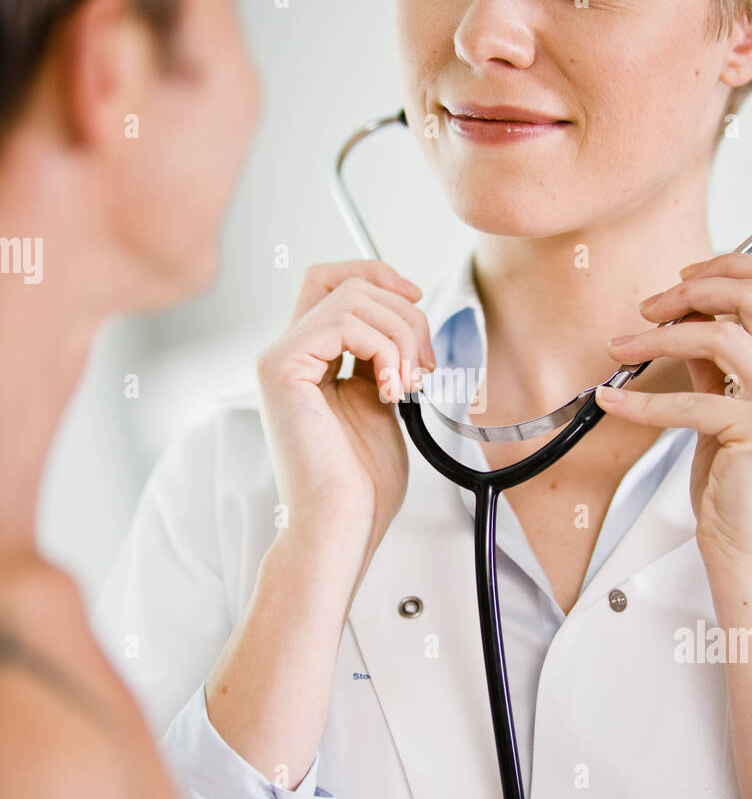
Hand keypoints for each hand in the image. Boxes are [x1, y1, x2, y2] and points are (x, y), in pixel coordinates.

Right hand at [255, 260, 435, 563]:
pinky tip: (390, 390)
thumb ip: (384, 357)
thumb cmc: (360, 483)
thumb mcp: (381, 401)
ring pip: (353, 298)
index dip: (377, 276)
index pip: (332, 281)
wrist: (341, 522)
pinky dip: (384, 350)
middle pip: (350, 284)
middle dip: (405, 315)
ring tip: (408, 384)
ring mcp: (279, 358)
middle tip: (424, 367)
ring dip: (401, 335)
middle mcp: (288, 353)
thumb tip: (405, 317)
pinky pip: (343, 323)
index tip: (416, 300)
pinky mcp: (281, 368)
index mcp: (308, 359)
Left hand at [595, 254, 751, 587]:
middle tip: (650, 306)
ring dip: (660, 336)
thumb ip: (722, 369)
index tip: (686, 277)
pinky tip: (615, 399)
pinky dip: (642, 397)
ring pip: (721, 333)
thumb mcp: (738, 416)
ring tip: (624, 348)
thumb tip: (688, 326)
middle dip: (693, 289)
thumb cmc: (750, 496)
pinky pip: (689, 397)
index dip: (732, 267)